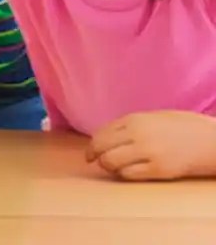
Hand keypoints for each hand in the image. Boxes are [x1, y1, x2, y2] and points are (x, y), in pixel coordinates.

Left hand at [85, 110, 215, 180]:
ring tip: (115, 168)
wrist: (213, 141)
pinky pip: (129, 175)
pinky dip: (124, 175)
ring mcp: (148, 152)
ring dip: (109, 167)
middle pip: (100, 148)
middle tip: (95, 162)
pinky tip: (131, 172)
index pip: (101, 133)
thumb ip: (132, 125)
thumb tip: (109, 136)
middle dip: (94, 156)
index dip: (92, 145)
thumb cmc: (185, 127)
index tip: (90, 152)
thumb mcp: (155, 117)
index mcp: (135, 119)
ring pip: (110, 163)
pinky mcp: (159, 170)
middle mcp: (137, 134)